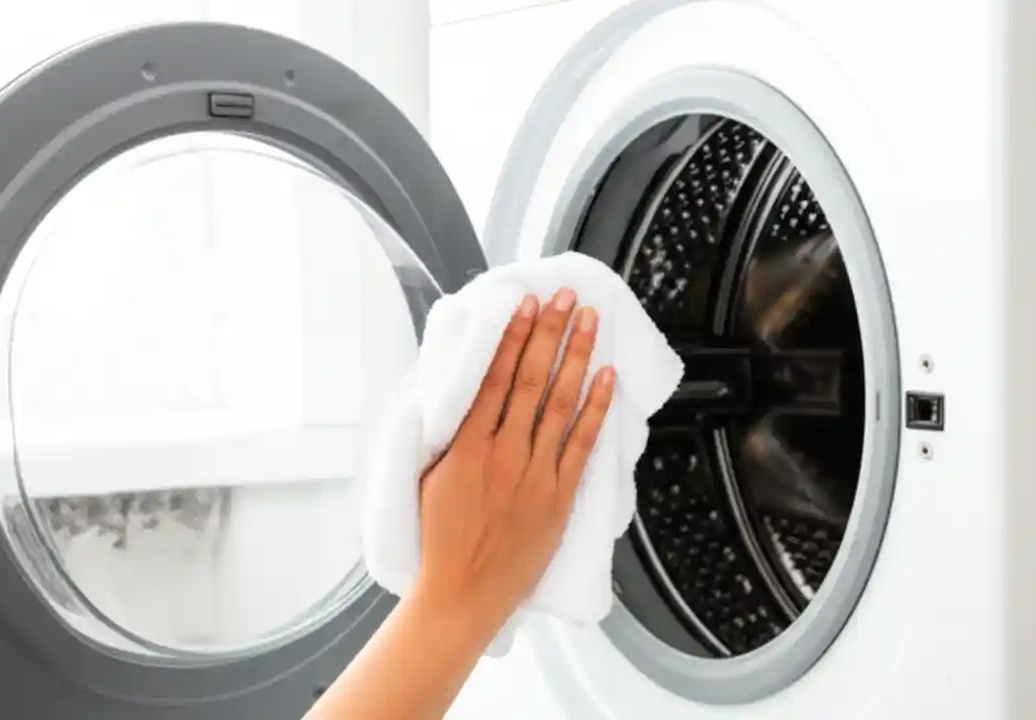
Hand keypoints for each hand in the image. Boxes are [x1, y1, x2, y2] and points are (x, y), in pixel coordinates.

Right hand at [411, 288, 615, 634]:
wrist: (460, 595)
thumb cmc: (440, 539)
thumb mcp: (428, 477)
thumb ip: (447, 434)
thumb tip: (456, 392)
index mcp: (466, 447)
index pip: (494, 377)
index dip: (513, 336)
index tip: (525, 304)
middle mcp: (504, 453)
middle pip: (532, 379)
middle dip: (550, 332)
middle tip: (565, 296)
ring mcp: (535, 474)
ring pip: (561, 403)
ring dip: (577, 357)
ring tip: (589, 321)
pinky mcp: (558, 496)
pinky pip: (582, 444)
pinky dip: (596, 409)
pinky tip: (606, 378)